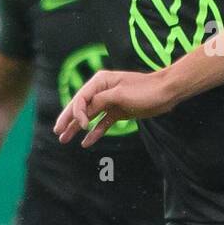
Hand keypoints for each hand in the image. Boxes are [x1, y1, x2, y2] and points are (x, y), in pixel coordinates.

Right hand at [54, 68, 176, 147]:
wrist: (166, 93)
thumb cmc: (144, 90)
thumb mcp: (120, 95)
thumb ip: (100, 101)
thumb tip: (84, 110)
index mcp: (100, 81)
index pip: (81, 98)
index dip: (77, 112)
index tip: (82, 125)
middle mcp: (102, 91)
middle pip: (81, 107)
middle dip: (68, 120)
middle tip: (57, 132)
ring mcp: (109, 102)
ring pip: (89, 117)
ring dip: (77, 128)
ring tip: (64, 139)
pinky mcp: (118, 112)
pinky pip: (102, 123)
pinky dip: (95, 133)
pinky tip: (86, 143)